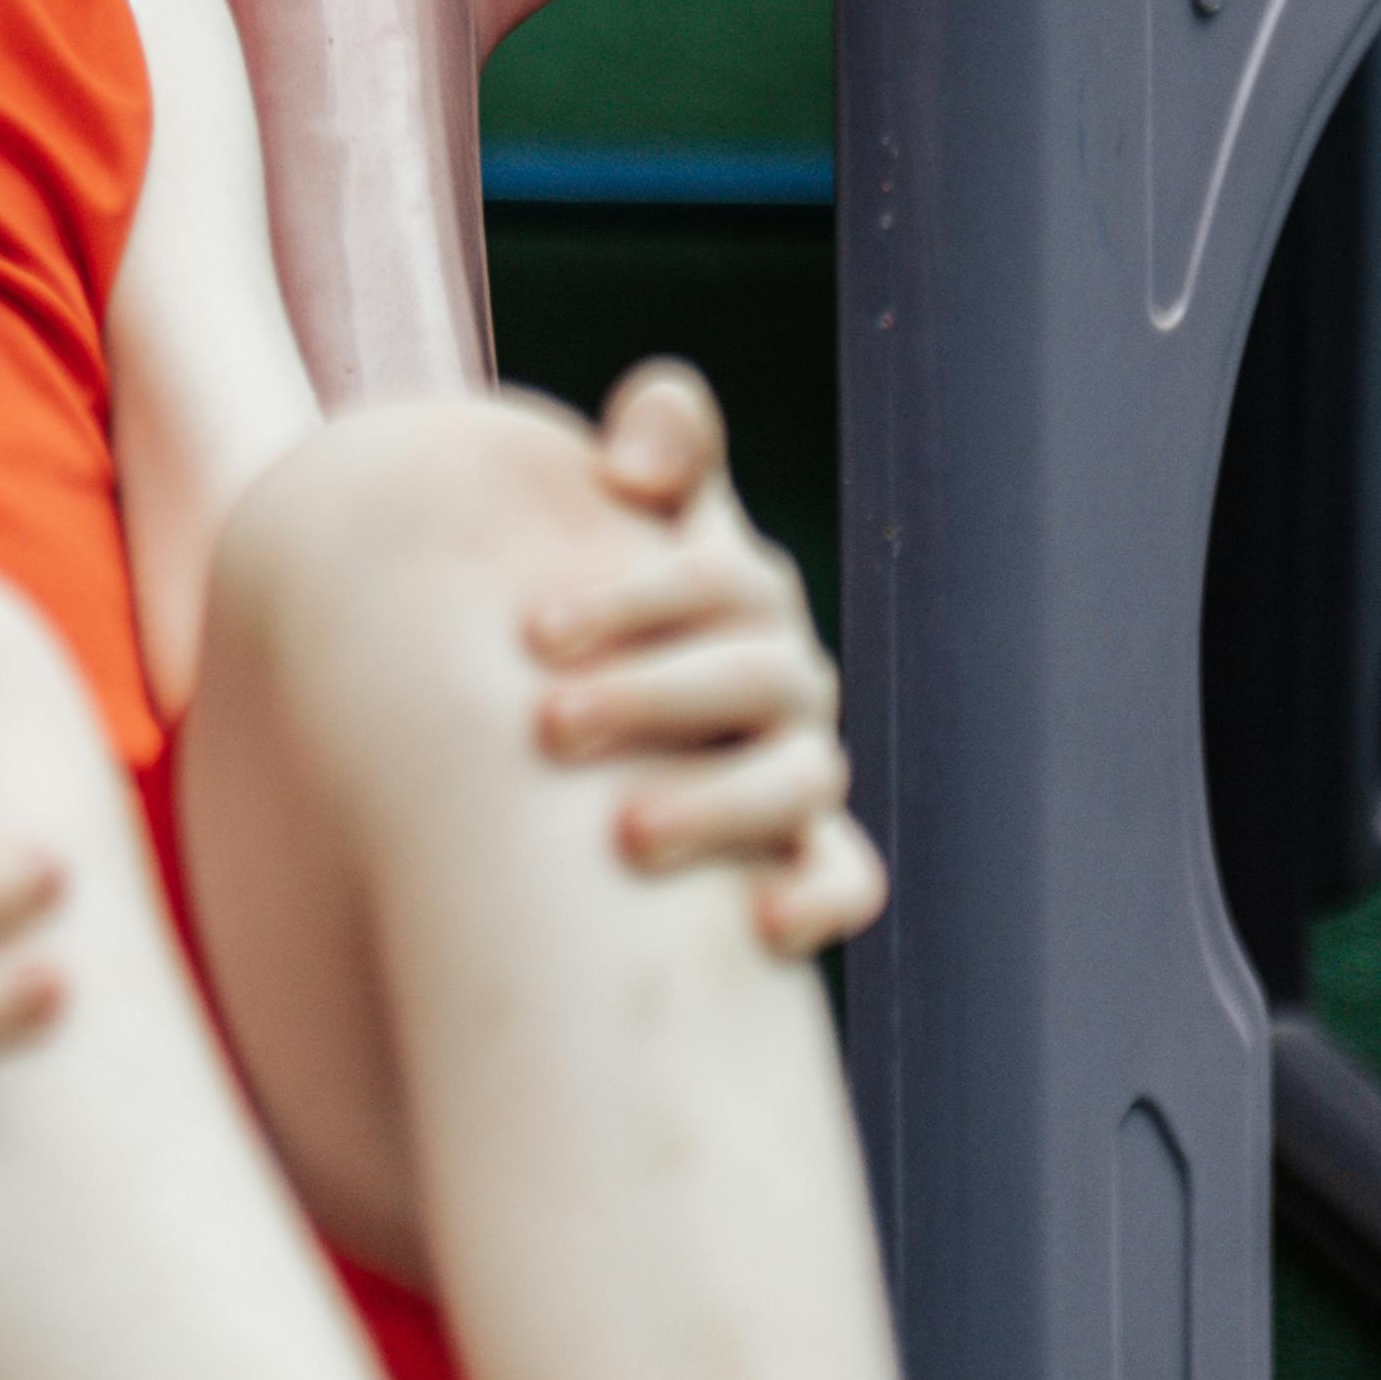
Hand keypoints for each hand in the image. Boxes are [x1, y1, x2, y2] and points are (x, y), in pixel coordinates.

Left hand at [524, 364, 886, 960]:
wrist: (585, 763)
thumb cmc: (587, 634)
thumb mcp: (601, 542)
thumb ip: (643, 459)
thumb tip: (634, 462)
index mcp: (734, 593)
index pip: (717, 574)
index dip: (640, 593)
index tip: (532, 630)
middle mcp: (780, 674)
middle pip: (754, 671)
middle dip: (652, 695)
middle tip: (549, 725)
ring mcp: (797, 765)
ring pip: (800, 777)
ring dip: (722, 803)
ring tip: (627, 834)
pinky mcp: (806, 856)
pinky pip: (848, 877)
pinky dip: (819, 896)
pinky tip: (764, 920)